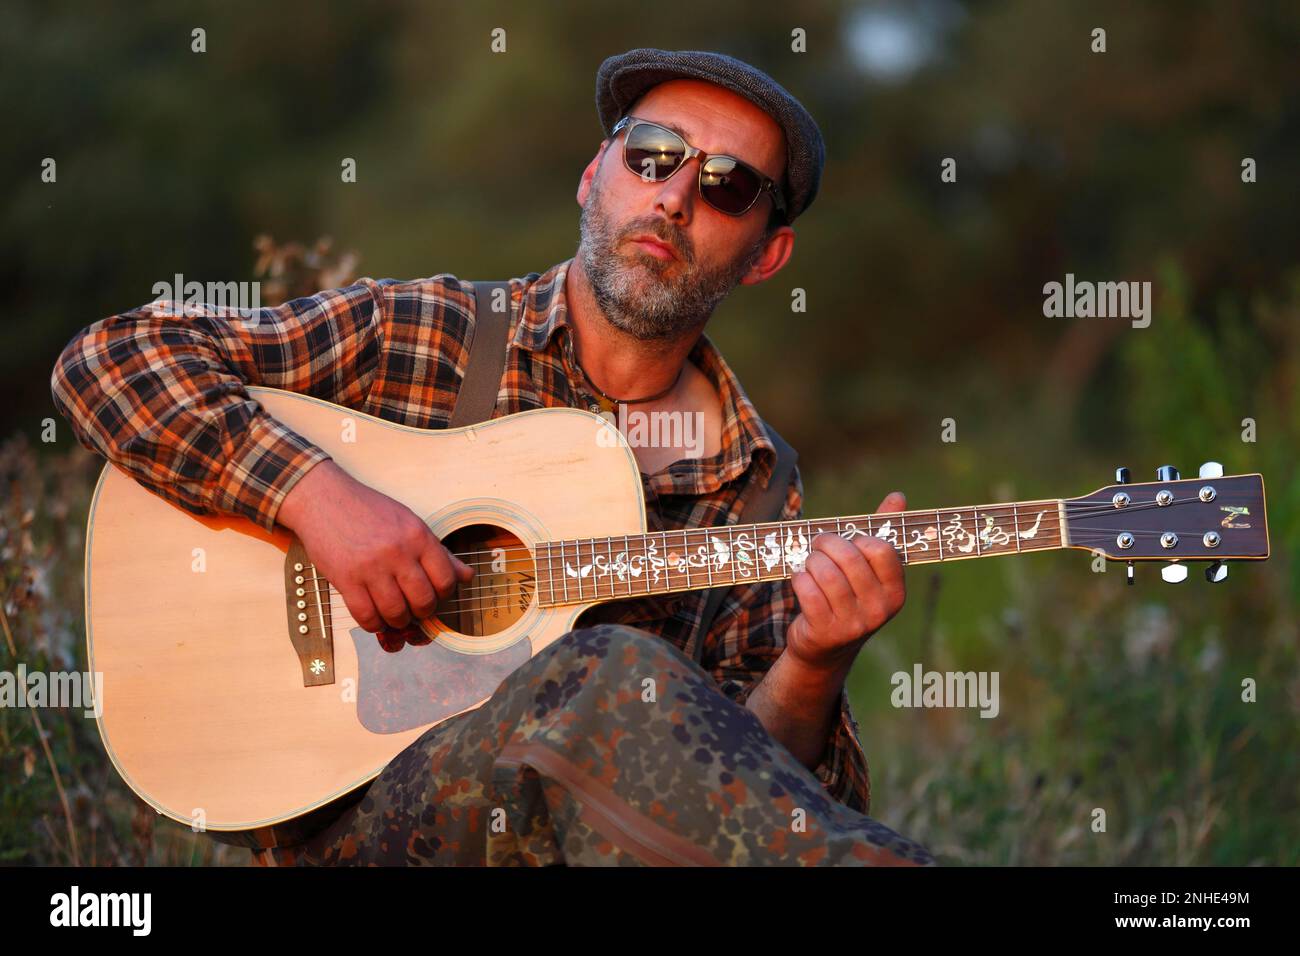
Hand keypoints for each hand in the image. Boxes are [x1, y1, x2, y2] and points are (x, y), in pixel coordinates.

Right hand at [276, 460, 473, 632]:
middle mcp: (398, 552)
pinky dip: (374, 625)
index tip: (435, 595)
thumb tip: (467, 576)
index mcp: (418, 536)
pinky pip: (366, 616)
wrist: (324, 498)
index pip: (445, 580)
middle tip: (416, 610)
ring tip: (396, 615)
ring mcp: (371, 567)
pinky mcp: (345, 579)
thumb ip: (439, 552)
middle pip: (423, 601)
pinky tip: (375, 617)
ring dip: (399, 622)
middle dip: (423, 613)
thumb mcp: (410, 523)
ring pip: (396, 613)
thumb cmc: (369, 510)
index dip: (444, 595)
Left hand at [785, 491, 907, 675]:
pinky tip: (801, 579)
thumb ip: (882, 532)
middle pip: (850, 558)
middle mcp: (878, 610)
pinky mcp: (825, 631)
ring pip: (826, 573)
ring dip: (811, 561)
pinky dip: (799, 578)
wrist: (827, 648)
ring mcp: (852, 624)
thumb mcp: (870, 570)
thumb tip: (898, 497)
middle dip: (827, 544)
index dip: (859, 538)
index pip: (882, 550)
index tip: (848, 541)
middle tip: (819, 544)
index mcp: (895, 592)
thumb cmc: (850, 596)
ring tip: (810, 563)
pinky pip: (807, 591)